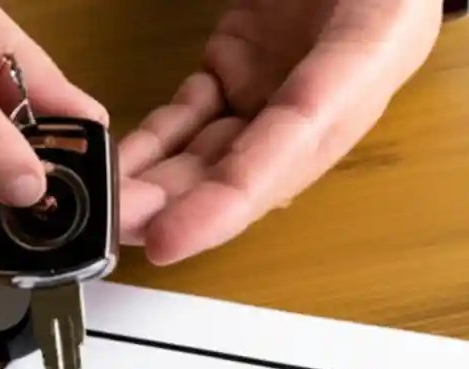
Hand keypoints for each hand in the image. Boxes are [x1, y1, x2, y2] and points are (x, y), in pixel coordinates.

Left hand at [117, 0, 441, 264]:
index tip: (171, 237)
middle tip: (111, 226)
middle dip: (177, 205)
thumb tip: (283, 82)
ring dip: (158, 185)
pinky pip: (190, 114)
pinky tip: (112, 163)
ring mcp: (274, 81)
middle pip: (245, 167)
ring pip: (211, 151)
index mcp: (369, 56)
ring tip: (100, 207)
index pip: (295, 140)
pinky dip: (152, 143)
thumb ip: (324, 31)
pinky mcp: (238, 61)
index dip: (233, 198)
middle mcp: (323, 94)